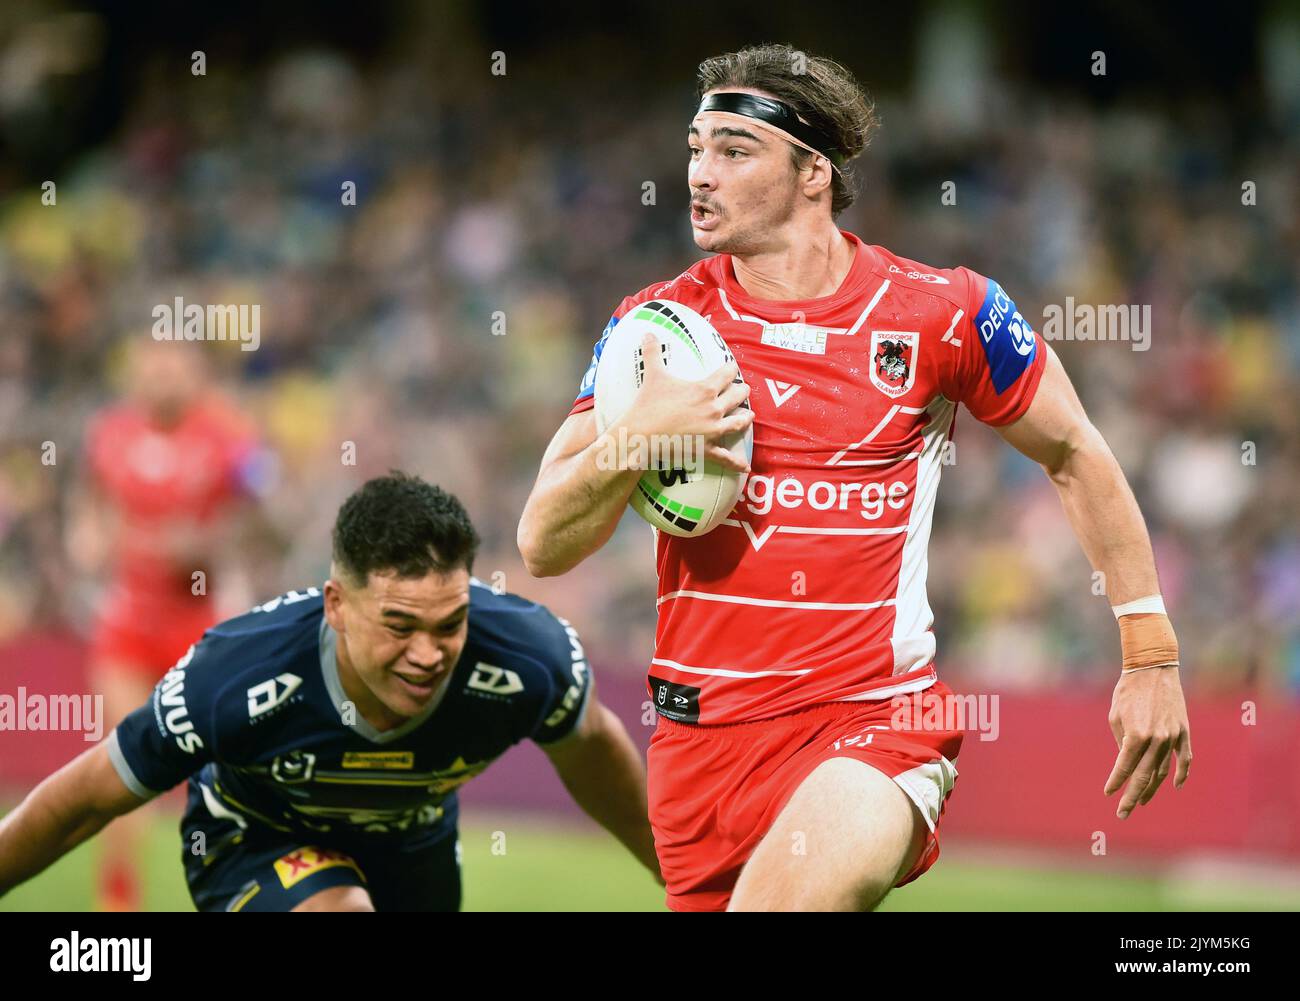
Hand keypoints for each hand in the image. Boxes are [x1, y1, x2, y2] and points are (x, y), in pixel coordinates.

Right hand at [620, 333, 753, 472]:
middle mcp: (714, 408)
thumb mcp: (653, 375)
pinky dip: (737, 463)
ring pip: (738, 422)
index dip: (732, 370)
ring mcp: (713, 430)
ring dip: (745, 418)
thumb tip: (648, 332)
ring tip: (749, 416)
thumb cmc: (648, 404)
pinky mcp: (707, 450)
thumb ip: (653, 352)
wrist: (642, 434)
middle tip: (744, 390)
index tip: (733, 368)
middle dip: (742, 392)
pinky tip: (745, 467)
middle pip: (737, 397)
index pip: (726, 375)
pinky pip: (726, 458)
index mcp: (705, 389)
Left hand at [1104, 666, 1191, 817]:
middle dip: (1132, 797)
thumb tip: (1127, 763)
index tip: (1109, 793)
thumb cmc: (1127, 691)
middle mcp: (1156, 740)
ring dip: (1152, 788)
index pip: (1124, 768)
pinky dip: (1181, 773)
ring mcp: (1173, 737)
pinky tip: (1174, 785)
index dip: (1116, 782)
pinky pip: (1184, 759)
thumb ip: (1122, 742)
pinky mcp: (1184, 732)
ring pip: (1163, 771)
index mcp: (1135, 735)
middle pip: (1144, 777)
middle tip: (1122, 813)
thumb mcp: (1115, 716)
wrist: (1153, 669)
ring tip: (1142, 801)